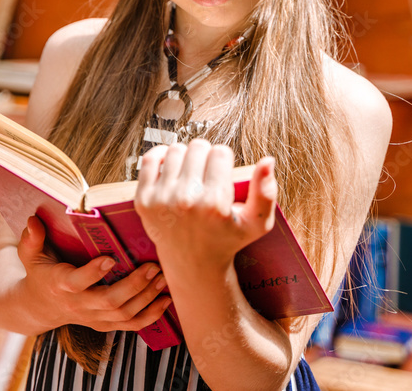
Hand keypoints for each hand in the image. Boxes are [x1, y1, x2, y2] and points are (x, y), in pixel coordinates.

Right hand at [16, 215, 171, 331]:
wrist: (40, 306)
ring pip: (123, 314)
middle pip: (108, 301)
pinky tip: (166, 300)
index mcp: (60, 285)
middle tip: (152, 267)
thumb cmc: (40, 272)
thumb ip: (31, 238)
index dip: (92, 273)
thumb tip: (33, 220)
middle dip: (133, 286)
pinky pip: (130, 325)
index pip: (76, 283)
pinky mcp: (105, 324)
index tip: (110, 258)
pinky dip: (151, 316)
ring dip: (147, 298)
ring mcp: (93, 318)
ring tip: (164, 278)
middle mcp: (78, 305)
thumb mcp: (30, 255)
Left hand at [134, 140, 278, 272]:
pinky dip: (160, 156)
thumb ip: (266, 193)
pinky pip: (149, 159)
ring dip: (185, 156)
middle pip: (198, 147)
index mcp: (214, 204)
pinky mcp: (143, 200)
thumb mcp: (257, 224)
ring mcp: (161, 200)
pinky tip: (170, 165)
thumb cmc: (227, 240)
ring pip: (176, 149)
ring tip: (191, 171)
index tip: (223, 171)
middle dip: (206, 155)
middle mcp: (185, 200)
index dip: (224, 159)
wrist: (192, 264)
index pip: (221, 152)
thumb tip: (268, 159)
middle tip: (207, 171)